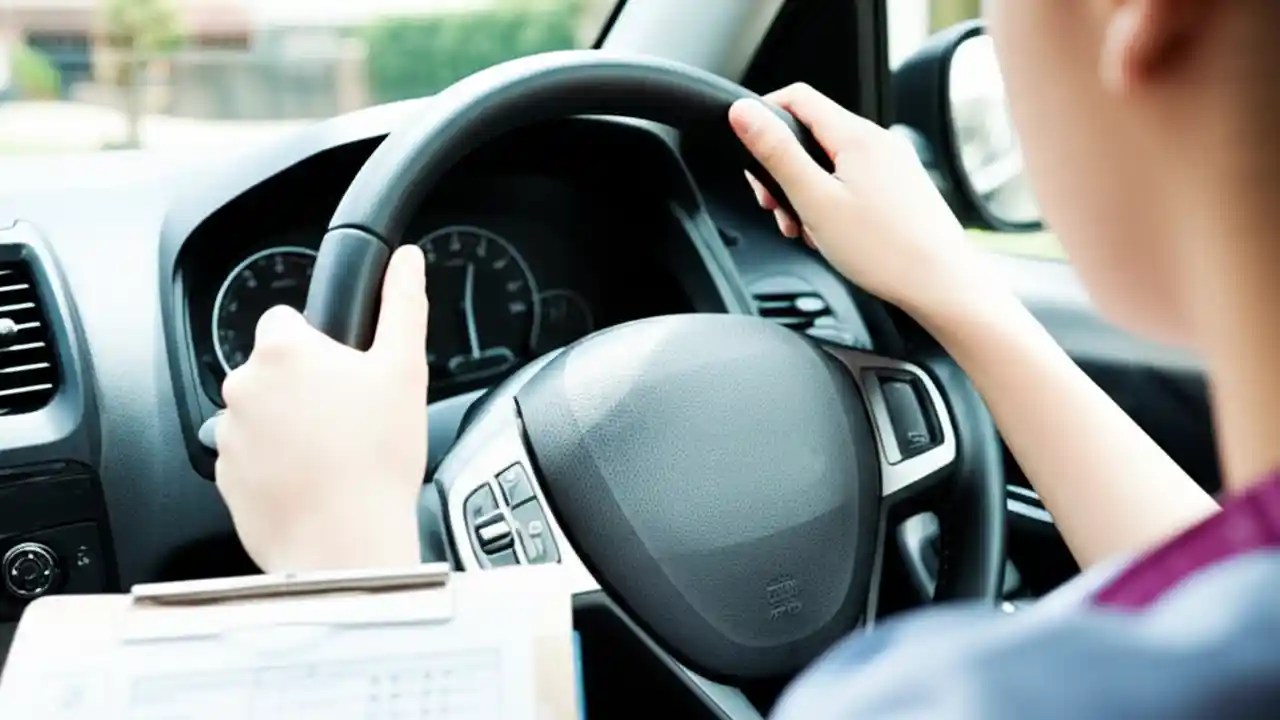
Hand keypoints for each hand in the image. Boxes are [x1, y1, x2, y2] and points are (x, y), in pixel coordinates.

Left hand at [215, 245, 428, 571]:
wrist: (345, 544)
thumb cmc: (376, 460)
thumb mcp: (403, 371)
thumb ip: (402, 305)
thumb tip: (407, 261)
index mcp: (282, 351)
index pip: (286, 321)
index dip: (321, 344)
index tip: (346, 374)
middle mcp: (243, 385)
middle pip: (274, 369)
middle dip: (305, 386)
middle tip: (348, 418)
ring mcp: (228, 433)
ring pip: (262, 412)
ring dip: (288, 424)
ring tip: (332, 453)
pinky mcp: (224, 475)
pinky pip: (250, 454)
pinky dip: (275, 462)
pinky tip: (312, 478)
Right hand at [729, 84, 995, 319]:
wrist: (941, 284)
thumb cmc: (885, 250)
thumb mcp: (814, 200)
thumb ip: (777, 153)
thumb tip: (744, 112)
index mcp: (856, 136)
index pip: (796, 97)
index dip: (764, 118)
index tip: (750, 154)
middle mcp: (879, 142)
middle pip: (811, 135)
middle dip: (784, 170)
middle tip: (776, 207)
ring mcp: (892, 164)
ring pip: (830, 164)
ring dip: (806, 193)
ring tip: (807, 230)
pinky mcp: (899, 188)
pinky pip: (852, 182)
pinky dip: (831, 203)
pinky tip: (832, 235)